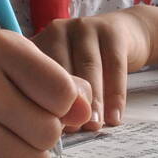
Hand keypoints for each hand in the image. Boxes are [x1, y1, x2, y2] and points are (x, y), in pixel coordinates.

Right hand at [0, 29, 92, 157]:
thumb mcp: (10, 61)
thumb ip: (57, 79)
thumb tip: (86, 113)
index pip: (63, 90)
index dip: (64, 100)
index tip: (44, 95)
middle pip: (52, 128)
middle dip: (48, 126)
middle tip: (20, 113)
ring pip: (38, 155)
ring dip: (32, 148)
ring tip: (6, 128)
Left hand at [30, 5, 156, 130]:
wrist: (124, 34)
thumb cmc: (87, 64)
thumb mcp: (64, 72)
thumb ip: (53, 94)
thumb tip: (51, 129)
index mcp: (38, 43)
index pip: (33, 72)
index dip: (41, 101)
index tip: (49, 128)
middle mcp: (57, 31)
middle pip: (61, 68)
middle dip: (66, 101)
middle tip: (72, 129)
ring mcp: (85, 27)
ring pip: (88, 66)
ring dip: (92, 99)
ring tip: (93, 126)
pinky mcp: (112, 30)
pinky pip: (114, 65)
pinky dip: (115, 94)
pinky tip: (114, 117)